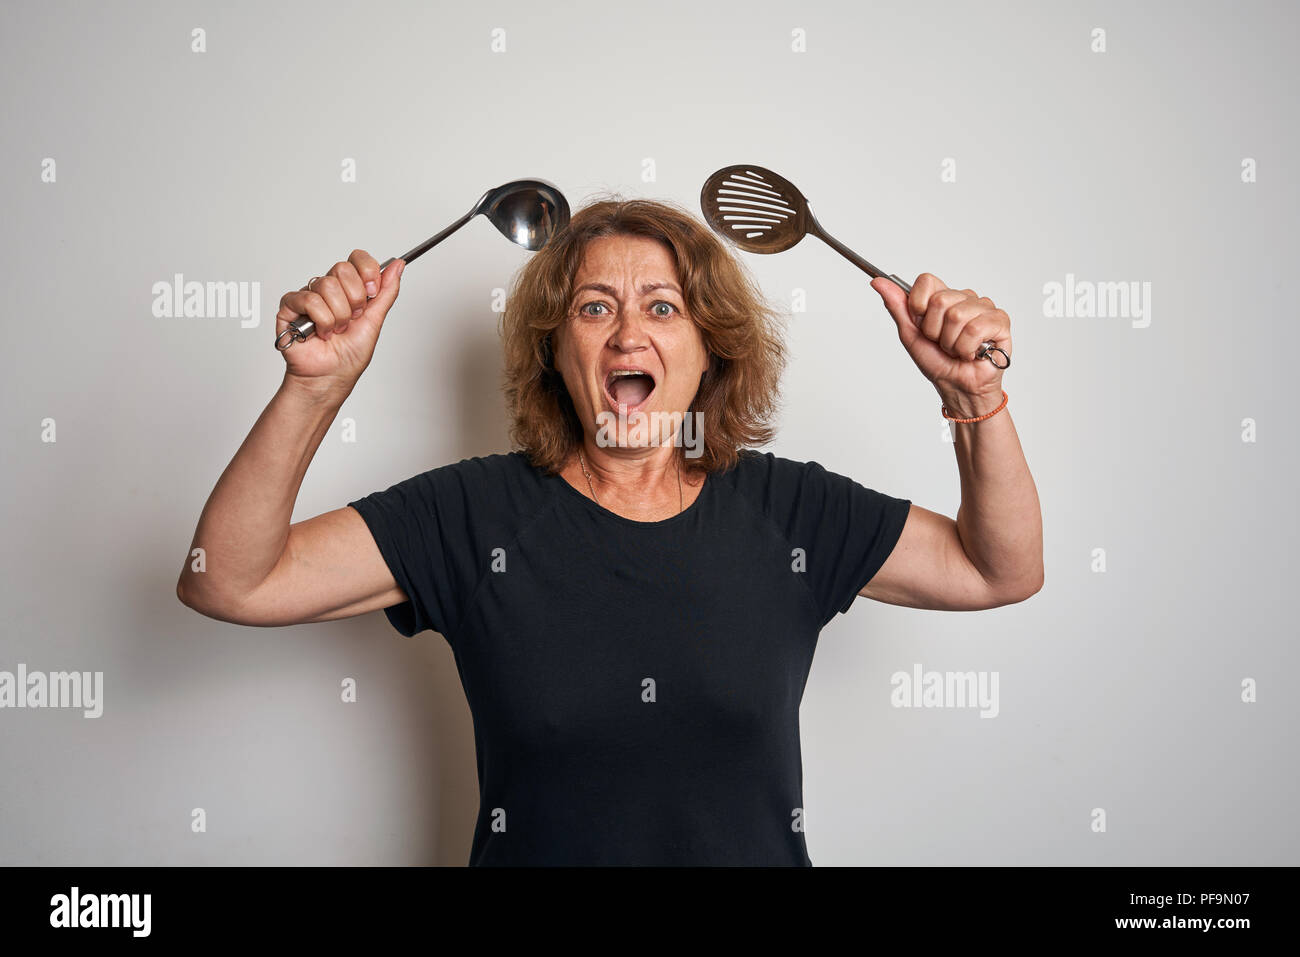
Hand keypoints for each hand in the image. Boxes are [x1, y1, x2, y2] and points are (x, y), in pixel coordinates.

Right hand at [275, 250, 404, 390]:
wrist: (331, 378)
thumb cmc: (350, 355)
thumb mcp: (376, 320)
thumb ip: (387, 291)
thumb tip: (398, 265)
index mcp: (348, 288)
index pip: (357, 259)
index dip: (367, 272)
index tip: (372, 292)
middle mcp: (328, 289)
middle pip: (342, 269)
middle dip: (354, 300)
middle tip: (352, 319)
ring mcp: (308, 296)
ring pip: (327, 285)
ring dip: (338, 316)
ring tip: (336, 331)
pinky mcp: (290, 306)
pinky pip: (308, 299)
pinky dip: (321, 320)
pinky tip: (320, 333)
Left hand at [871, 273, 1009, 402]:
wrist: (957, 387)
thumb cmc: (937, 362)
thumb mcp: (910, 334)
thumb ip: (897, 306)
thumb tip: (877, 282)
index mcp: (942, 297)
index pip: (927, 280)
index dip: (918, 304)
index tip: (921, 321)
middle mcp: (963, 298)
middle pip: (940, 300)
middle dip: (935, 330)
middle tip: (942, 343)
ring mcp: (983, 308)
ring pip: (957, 315)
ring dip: (951, 343)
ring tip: (957, 349)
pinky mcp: (999, 320)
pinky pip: (976, 328)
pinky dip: (967, 348)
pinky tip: (973, 352)